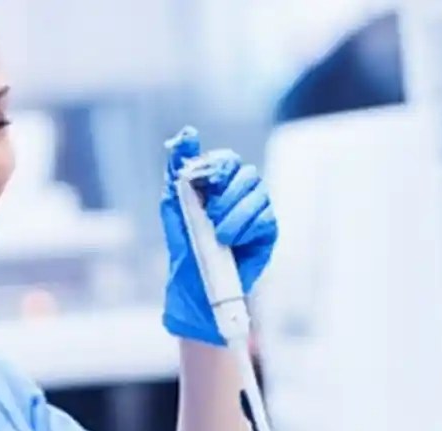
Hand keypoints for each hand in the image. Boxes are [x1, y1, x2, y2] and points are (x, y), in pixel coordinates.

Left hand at [159, 126, 277, 345]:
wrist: (195, 286)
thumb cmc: (185, 246)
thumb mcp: (174, 205)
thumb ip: (178, 169)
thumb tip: (186, 134)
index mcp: (219, 184)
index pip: (226, 160)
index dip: (216, 165)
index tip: (203, 180)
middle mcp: (241, 193)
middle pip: (245, 174)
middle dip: (226, 193)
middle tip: (209, 215)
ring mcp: (257, 211)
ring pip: (257, 194)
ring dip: (235, 213)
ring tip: (218, 235)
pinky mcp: (267, 231)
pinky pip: (265, 218)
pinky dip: (246, 228)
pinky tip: (231, 242)